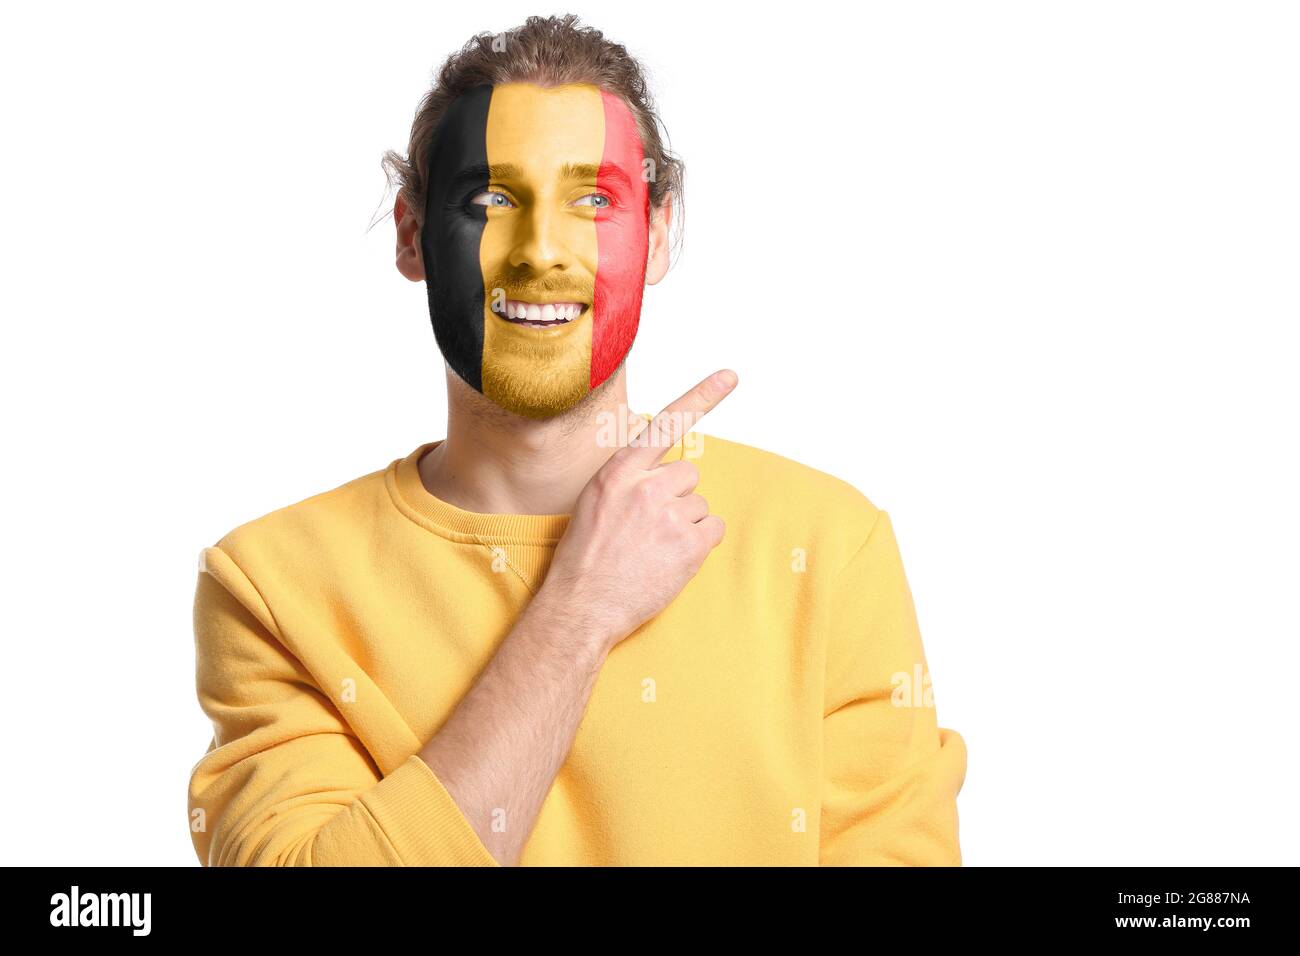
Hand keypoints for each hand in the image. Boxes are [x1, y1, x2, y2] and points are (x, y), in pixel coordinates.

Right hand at [541, 369, 737, 649]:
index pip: (664, 425)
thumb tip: (667, 473)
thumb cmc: (586, 556)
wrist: (582, 605)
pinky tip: (671, 559)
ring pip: (700, 505)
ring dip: (685, 525)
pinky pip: (714, 530)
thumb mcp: (595, 501)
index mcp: (619, 471)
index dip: (701, 397)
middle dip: (676, 497)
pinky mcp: (690, 545)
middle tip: (648, 527)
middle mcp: (646, 487)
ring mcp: (670, 516)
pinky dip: (700, 544)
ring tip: (654, 548)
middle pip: (687, 474)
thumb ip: (629, 480)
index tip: (730, 376)